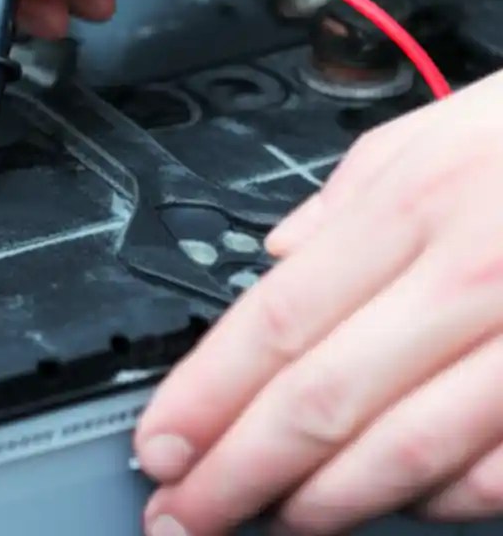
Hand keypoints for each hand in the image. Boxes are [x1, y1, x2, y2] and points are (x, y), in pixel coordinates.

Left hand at [135, 70, 502, 534]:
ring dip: (321, 503)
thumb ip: (346, 199)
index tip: (158, 444)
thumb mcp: (439, 130)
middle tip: (181, 512)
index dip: (204, 396)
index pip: (273, 323)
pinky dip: (437, 503)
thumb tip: (275, 257)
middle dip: (235, 471)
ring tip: (263, 519)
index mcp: (414, 207)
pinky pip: (499, 474)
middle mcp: (470, 278)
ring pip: (406, 453)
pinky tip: (389, 508)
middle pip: (320, 401)